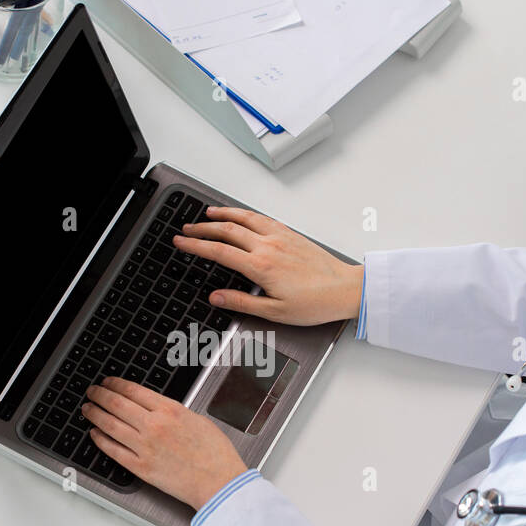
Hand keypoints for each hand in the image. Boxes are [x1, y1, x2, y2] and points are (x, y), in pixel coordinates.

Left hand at [83, 378, 246, 510]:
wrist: (219, 483)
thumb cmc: (215, 454)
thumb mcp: (197, 419)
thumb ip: (173, 412)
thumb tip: (156, 409)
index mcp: (170, 410)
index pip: (133, 390)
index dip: (115, 384)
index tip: (108, 382)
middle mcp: (153, 426)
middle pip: (116, 404)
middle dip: (100, 395)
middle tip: (92, 392)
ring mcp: (144, 447)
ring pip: (109, 425)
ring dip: (95, 414)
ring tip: (87, 409)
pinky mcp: (141, 468)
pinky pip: (113, 450)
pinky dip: (100, 440)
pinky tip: (95, 434)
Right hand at [176, 207, 363, 325]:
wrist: (344, 289)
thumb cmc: (315, 303)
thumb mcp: (274, 312)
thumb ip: (242, 302)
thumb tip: (216, 297)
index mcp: (261, 266)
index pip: (219, 251)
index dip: (196, 246)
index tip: (181, 242)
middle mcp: (268, 246)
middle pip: (227, 230)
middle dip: (202, 228)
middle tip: (186, 229)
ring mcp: (280, 237)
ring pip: (244, 218)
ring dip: (223, 214)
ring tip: (207, 214)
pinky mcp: (290, 234)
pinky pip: (262, 218)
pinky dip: (245, 214)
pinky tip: (241, 215)